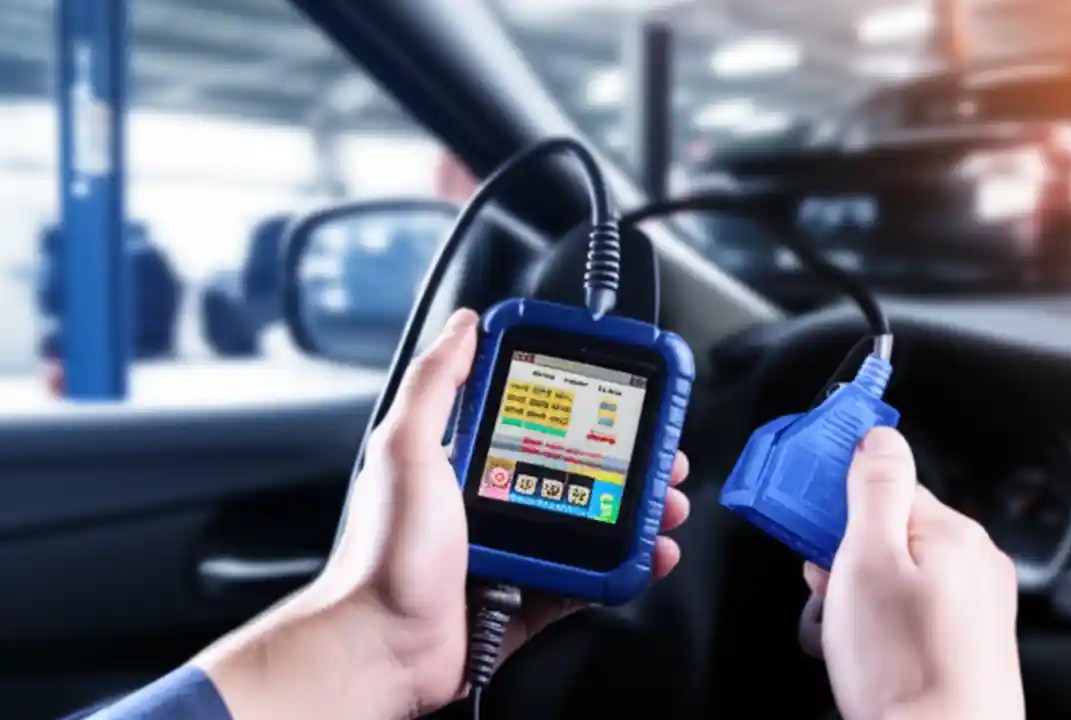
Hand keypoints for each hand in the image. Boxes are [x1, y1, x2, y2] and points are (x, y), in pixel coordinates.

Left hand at [195, 308, 692, 719]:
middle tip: (658, 458)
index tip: (618, 400)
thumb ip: (435, 384)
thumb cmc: (384, 552)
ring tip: (663, 505)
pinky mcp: (530, 597)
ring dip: (635, 513)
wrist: (383, 646)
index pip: (536, 423)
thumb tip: (462, 325)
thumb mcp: (406, 449)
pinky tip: (647, 555)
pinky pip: (587, 579)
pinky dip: (621, 567)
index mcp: (466, 464)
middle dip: (626, 464)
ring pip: (592, 524)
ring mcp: (515, 553)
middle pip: (577, 474)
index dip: (584, 410)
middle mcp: (492, 504)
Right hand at [802, 427, 1022, 719]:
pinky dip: (886, 618)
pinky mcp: (970, 641)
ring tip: (845, 627)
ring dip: (862, 588)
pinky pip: (917, 606)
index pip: (885, 484)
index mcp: (954, 532)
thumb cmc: (902, 670)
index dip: (838, 504)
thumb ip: (874, 490)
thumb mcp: (868, 561)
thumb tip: (879, 434)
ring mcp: (978, 604)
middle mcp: (976, 561)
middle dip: (847, 552)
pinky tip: (869, 646)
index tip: (809, 526)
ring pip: (901, 570)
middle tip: (826, 586)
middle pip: (892, 528)